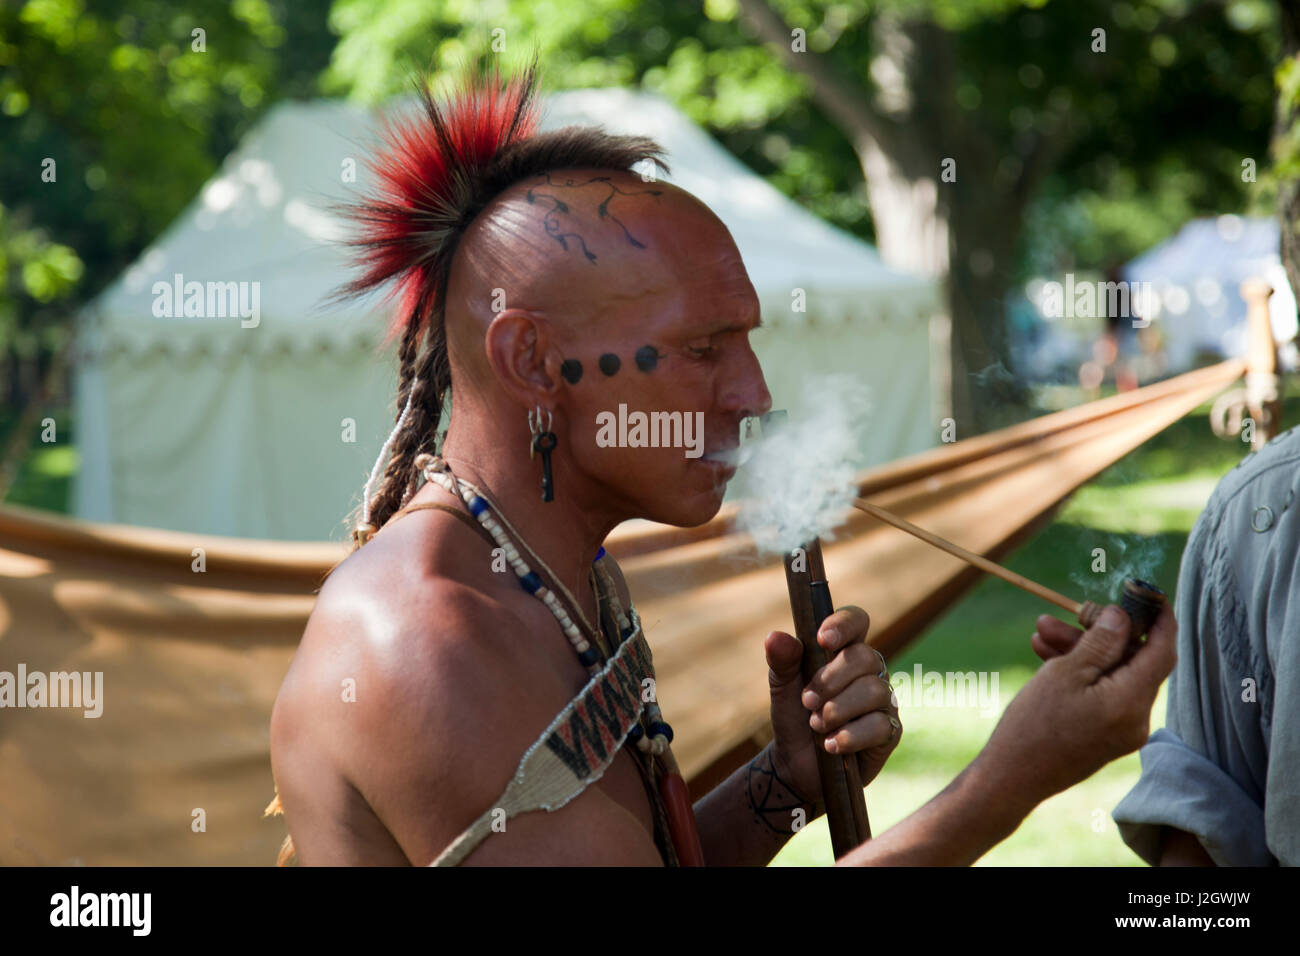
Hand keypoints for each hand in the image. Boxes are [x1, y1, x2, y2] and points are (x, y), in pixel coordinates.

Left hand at [764, 605, 900, 808]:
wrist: (796, 763)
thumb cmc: (793, 717)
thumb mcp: (782, 687)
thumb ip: (782, 661)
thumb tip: (775, 637)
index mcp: (844, 650)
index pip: (857, 621)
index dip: (844, 625)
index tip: (822, 640)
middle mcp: (870, 671)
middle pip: (864, 657)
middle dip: (830, 680)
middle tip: (807, 701)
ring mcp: (883, 701)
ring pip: (874, 691)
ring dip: (837, 710)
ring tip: (815, 725)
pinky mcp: (890, 731)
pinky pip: (879, 725)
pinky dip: (850, 736)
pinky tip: (831, 745)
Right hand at [977, 603, 1176, 810]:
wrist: (1011, 778)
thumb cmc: (1035, 724)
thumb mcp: (1065, 672)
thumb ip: (1100, 642)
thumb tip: (1122, 617)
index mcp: (1132, 701)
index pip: (1162, 651)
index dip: (1159, 619)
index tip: (1148, 594)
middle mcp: (1136, 718)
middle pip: (1131, 661)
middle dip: (1100, 631)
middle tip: (1073, 610)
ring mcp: (1121, 729)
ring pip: (1111, 675)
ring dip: (1081, 649)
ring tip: (1041, 630)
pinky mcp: (1104, 735)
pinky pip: (1100, 693)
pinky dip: (1080, 673)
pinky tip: (1046, 654)